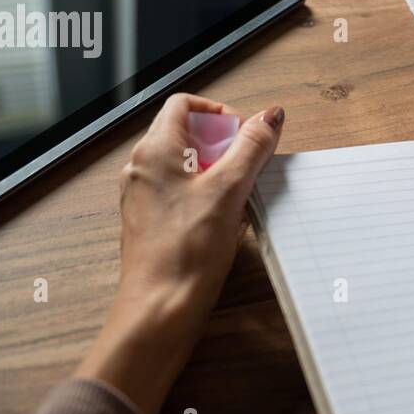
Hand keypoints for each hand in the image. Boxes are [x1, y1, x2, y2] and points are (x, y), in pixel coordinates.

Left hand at [76, 94, 284, 413]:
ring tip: (239, 200)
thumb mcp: (229, 190)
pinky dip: (209, 198)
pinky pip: (184, 194)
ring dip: (220, 175)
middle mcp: (142, 168)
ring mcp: (145, 196)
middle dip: (225, 148)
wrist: (159, 308)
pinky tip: (227, 223)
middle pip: (188, 134)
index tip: (245, 136)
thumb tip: (271, 116)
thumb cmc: (186, 252)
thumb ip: (252, 148)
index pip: (184, 105)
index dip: (220, 113)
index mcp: (154, 150)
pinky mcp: (153, 221)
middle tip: (247, 171)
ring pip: (188, 166)